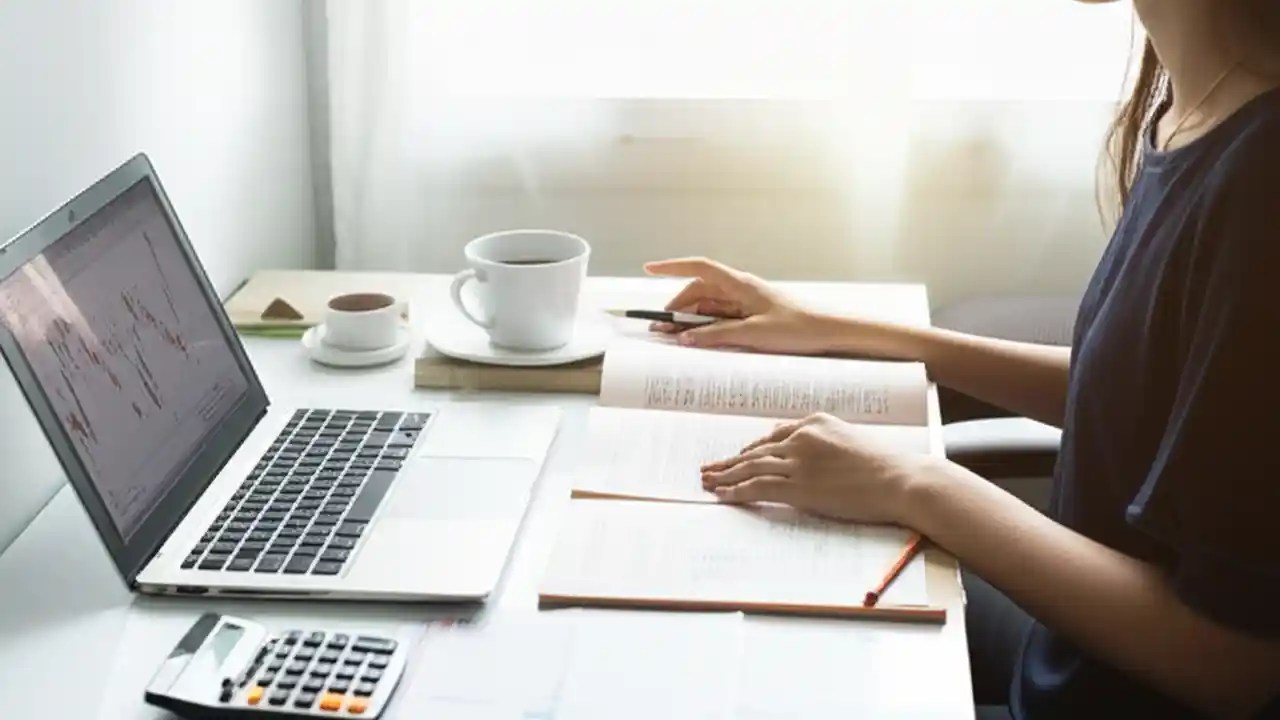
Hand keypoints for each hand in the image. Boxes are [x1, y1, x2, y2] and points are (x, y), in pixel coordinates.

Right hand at [643, 257, 832, 353]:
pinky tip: (699, 342)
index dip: (671, 266)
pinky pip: (722, 319)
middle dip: (677, 308)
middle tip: (661, 330)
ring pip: (709, 307)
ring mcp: (746, 303)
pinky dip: (707, 328)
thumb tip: (685, 338)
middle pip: (699, 291)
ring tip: (676, 340)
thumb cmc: (798, 328)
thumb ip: (717, 336)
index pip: (699, 268)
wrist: (829, 333)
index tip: (648, 268)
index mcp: (740, 284)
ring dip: (691, 321)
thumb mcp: (753, 334)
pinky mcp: (752, 317)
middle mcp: (741, 289)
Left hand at [700, 413, 928, 525]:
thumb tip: (811, 458)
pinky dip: (736, 491)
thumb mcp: (851, 441)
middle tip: (709, 467)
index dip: (752, 448)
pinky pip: (758, 487)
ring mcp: (799, 461)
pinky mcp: (799, 486)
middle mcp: (803, 437)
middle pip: (756, 450)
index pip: (775, 434)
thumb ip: (826, 444)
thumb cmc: (886, 466)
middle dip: (730, 461)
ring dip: (725, 475)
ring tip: (707, 481)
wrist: (900, 479)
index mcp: (816, 422)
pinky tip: (723, 495)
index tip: (738, 455)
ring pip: (751, 467)